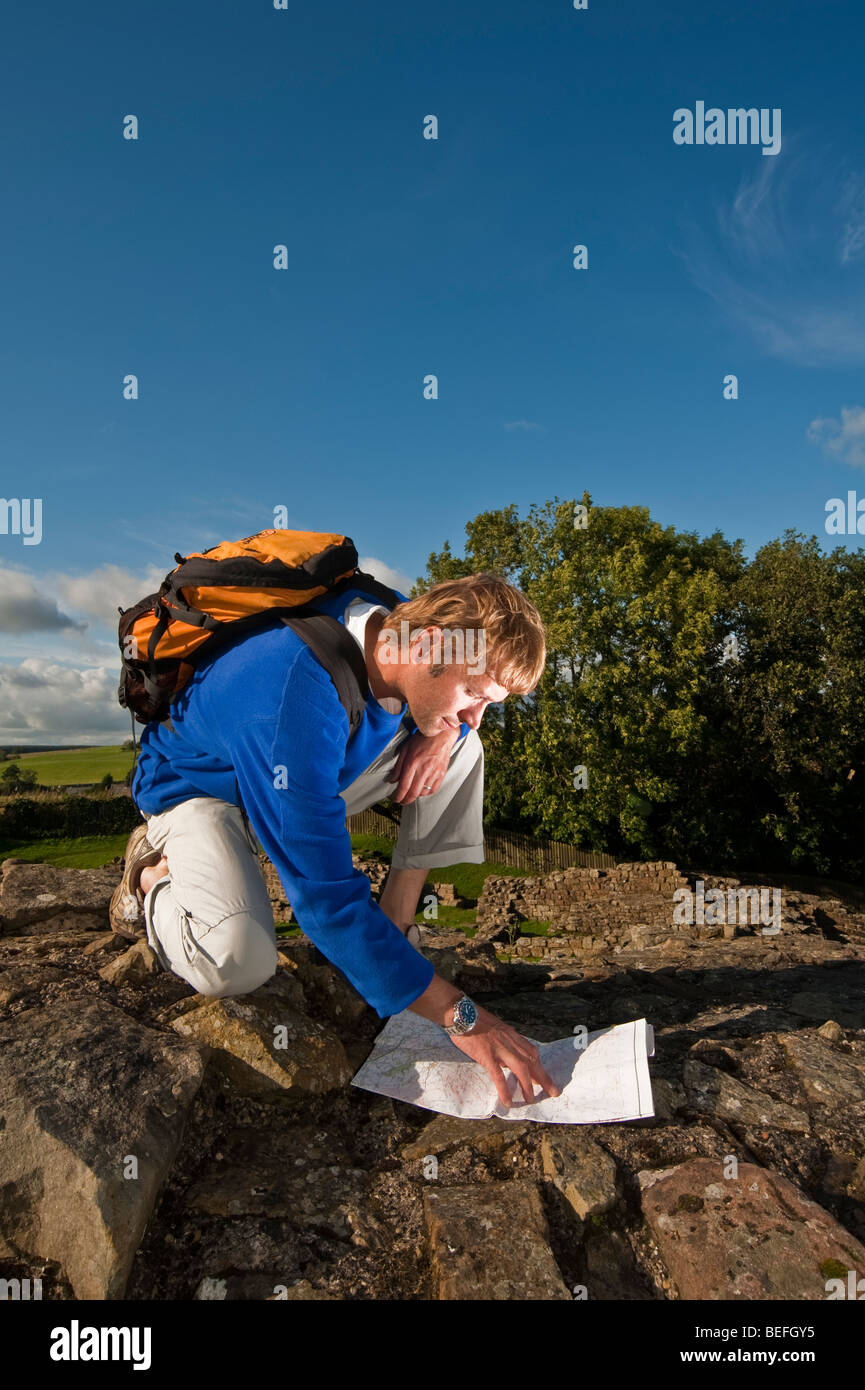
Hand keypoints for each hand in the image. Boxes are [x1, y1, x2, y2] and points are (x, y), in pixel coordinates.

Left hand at [386, 729, 457, 803]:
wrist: (440, 735)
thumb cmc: (422, 740)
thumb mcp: (405, 749)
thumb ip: (398, 766)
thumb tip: (392, 780)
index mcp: (412, 763)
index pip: (404, 786)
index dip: (398, 796)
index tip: (395, 799)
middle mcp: (424, 770)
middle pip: (413, 793)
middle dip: (405, 800)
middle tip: (401, 801)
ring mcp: (434, 773)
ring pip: (423, 793)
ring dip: (415, 796)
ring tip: (410, 794)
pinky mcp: (441, 774)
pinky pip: (433, 789)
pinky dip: (426, 793)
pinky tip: (422, 790)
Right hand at [446, 1005, 560, 1108]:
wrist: (460, 1013)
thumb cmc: (473, 1019)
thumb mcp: (494, 1028)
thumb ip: (502, 1041)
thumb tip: (505, 1057)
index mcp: (511, 1035)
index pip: (531, 1052)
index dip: (539, 1066)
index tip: (544, 1078)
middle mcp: (510, 1041)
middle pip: (531, 1061)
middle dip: (543, 1078)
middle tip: (553, 1092)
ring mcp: (499, 1048)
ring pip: (520, 1068)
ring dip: (527, 1086)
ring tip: (530, 1100)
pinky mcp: (487, 1055)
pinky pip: (498, 1075)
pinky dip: (504, 1089)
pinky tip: (507, 1101)